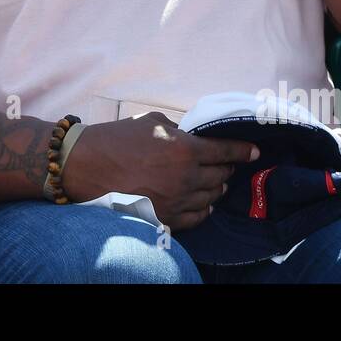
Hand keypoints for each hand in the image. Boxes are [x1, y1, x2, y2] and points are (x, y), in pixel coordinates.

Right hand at [60, 112, 256, 231]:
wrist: (87, 165)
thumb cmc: (117, 139)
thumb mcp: (152, 122)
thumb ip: (178, 130)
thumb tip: (193, 137)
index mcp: (184, 149)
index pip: (226, 152)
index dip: (243, 151)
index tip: (254, 152)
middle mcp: (185, 177)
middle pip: (220, 175)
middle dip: (227, 168)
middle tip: (227, 164)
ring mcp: (176, 201)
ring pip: (211, 197)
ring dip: (216, 189)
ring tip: (216, 183)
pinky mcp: (165, 218)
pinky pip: (197, 217)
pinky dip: (204, 209)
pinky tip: (204, 203)